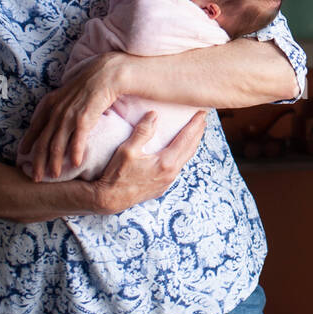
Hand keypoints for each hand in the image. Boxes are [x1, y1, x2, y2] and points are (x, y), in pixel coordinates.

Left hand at [19, 52, 127, 181]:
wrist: (106, 74)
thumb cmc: (90, 84)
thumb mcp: (67, 95)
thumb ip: (59, 107)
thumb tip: (55, 119)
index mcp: (50, 105)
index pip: (34, 128)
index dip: (28, 143)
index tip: (22, 156)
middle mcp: (56, 111)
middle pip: (42, 141)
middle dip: (37, 161)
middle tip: (35, 177)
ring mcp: (68, 115)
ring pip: (56, 144)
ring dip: (54, 162)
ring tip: (54, 175)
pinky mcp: (84, 118)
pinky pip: (76, 139)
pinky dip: (74, 152)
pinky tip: (74, 164)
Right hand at [91, 109, 207, 213]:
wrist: (110, 200)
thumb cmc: (117, 174)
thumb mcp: (127, 150)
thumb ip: (142, 131)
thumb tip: (154, 114)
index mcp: (166, 162)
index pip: (186, 139)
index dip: (195, 124)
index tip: (202, 113)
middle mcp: (171, 173)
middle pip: (190, 149)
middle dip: (197, 133)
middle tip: (203, 120)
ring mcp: (167, 182)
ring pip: (185, 160)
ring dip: (191, 145)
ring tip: (195, 134)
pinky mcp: (162, 187)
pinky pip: (177, 168)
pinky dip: (182, 156)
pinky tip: (179, 153)